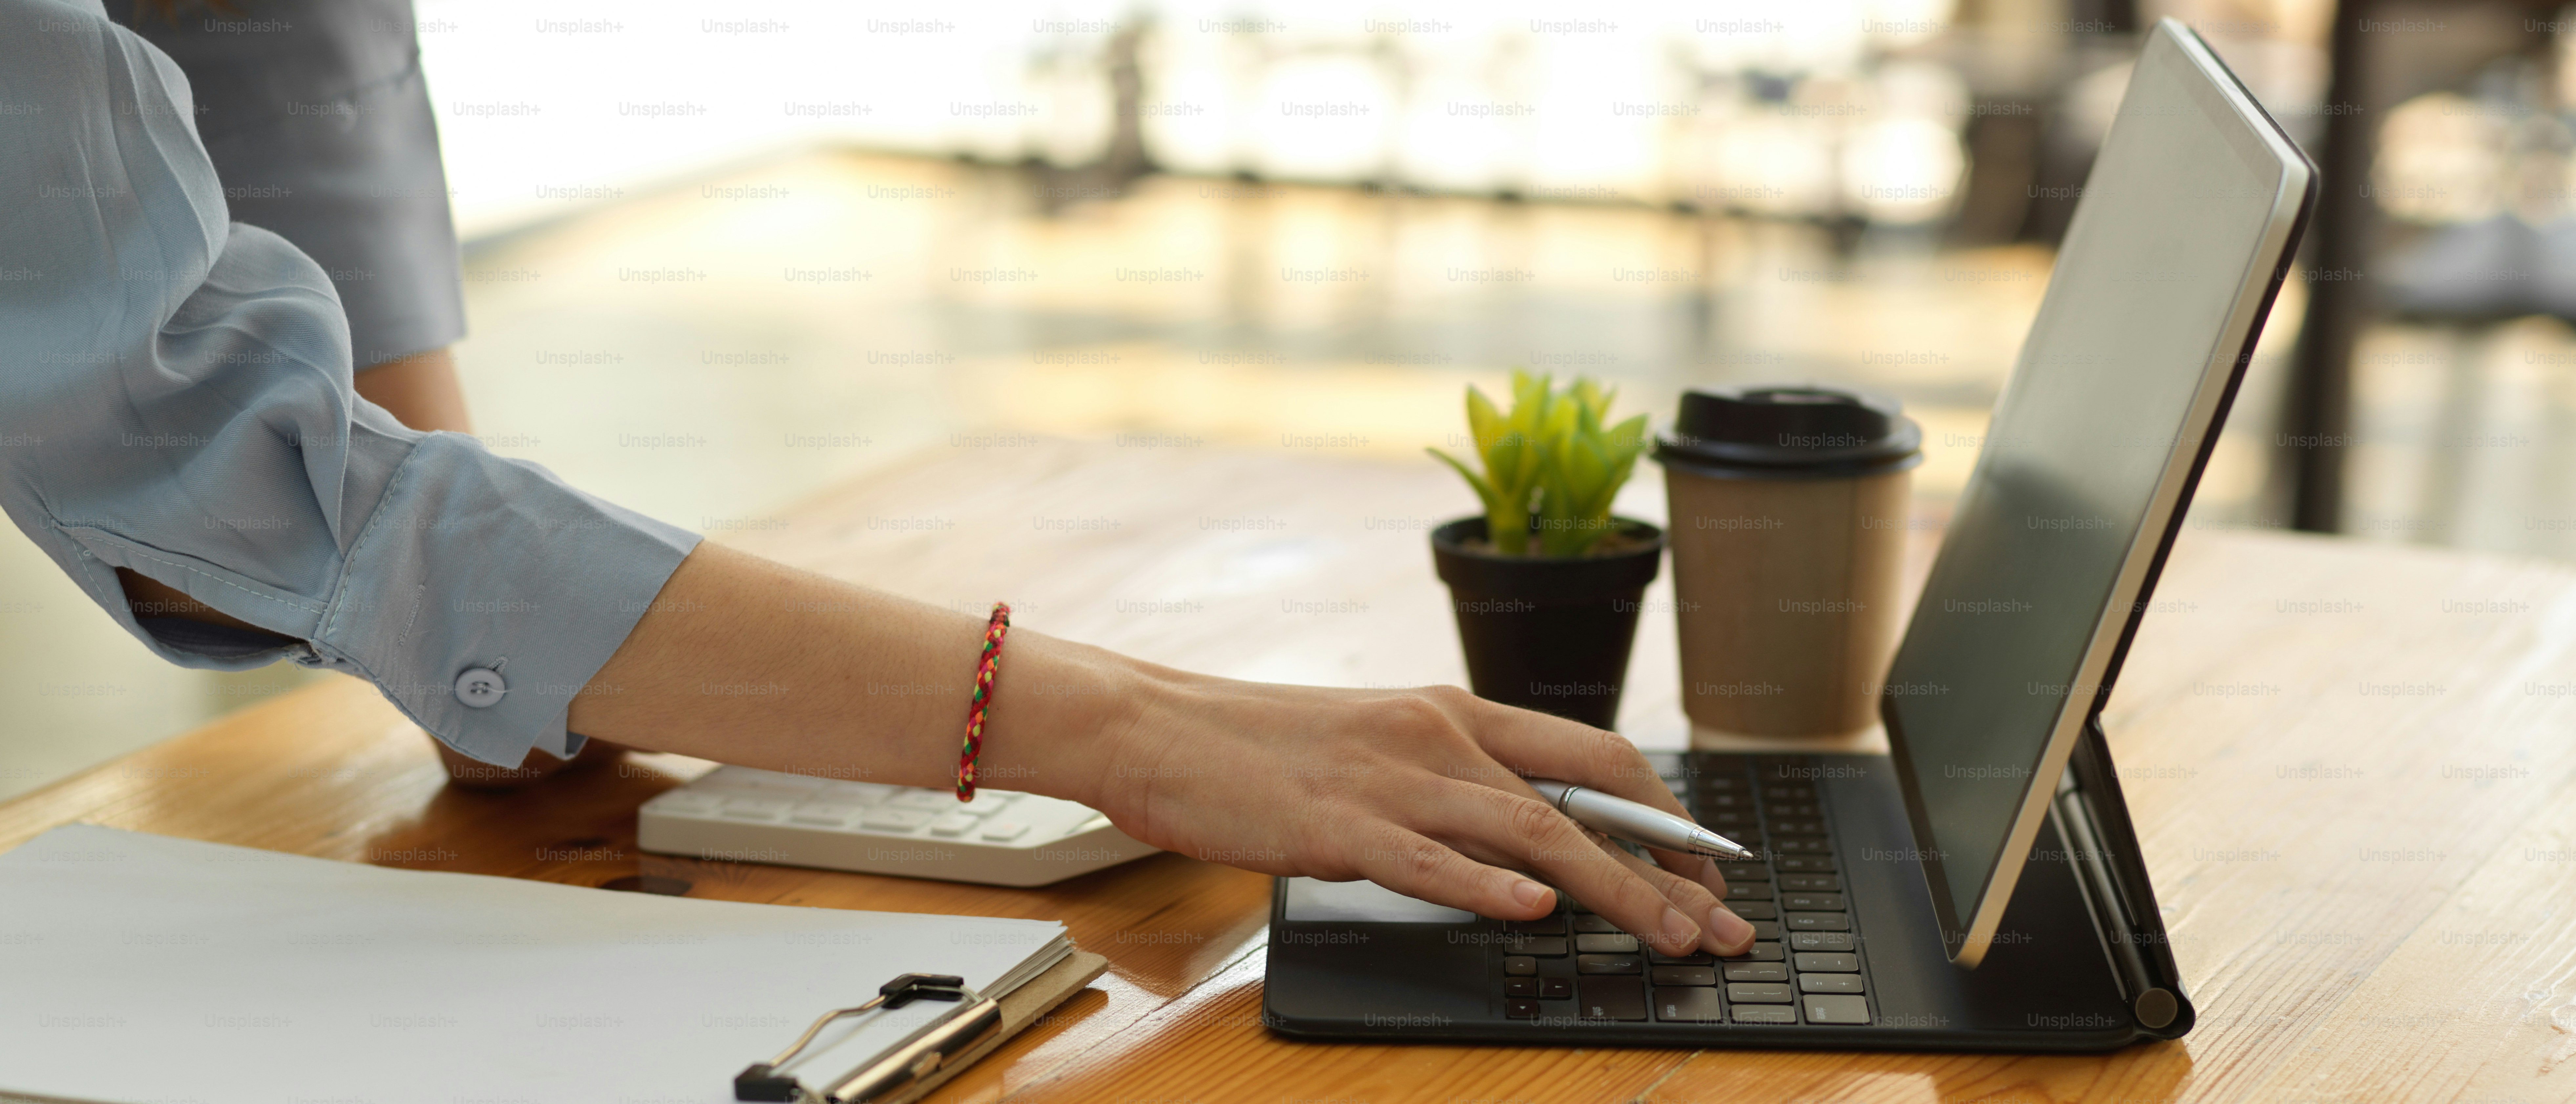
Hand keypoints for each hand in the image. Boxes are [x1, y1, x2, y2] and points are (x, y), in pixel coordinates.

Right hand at [1076, 669, 1758, 956]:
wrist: (1159, 726)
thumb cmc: (1265, 746)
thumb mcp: (1381, 746)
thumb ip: (1454, 782)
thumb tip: (1525, 836)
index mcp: (1455, 713)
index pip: (1593, 754)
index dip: (1664, 810)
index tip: (1710, 862)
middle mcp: (1440, 736)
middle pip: (1585, 798)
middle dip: (1668, 863)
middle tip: (1722, 921)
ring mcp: (1393, 780)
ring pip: (1532, 834)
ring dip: (1615, 888)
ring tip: (1672, 934)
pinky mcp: (1340, 826)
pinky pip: (1431, 860)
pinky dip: (1489, 887)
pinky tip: (1538, 912)